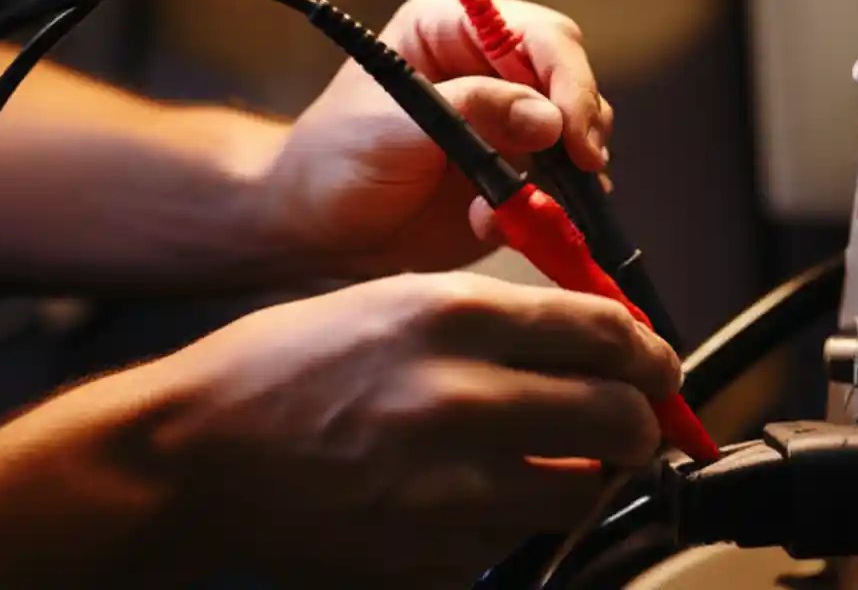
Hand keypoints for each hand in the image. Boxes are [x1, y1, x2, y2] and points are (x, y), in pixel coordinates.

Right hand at [157, 271, 678, 586]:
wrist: (199, 455)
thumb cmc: (284, 367)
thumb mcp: (391, 301)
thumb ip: (496, 319)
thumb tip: (587, 342)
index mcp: (450, 318)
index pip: (604, 332)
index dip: (650, 352)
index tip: (658, 366)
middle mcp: (460, 399)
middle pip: (617, 419)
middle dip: (642, 422)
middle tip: (633, 421)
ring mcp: (447, 489)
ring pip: (581, 491)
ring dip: (584, 474)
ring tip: (552, 458)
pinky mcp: (430, 555)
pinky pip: (516, 542)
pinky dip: (514, 520)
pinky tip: (474, 497)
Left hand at [265, 0, 614, 276]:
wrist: (320, 231)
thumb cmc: (336, 162)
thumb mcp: (392, 128)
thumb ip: (470, 113)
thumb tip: (550, 120)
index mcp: (455, 30)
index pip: (541, 37)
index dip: (568, 80)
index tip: (571, 133)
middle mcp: (493, 69)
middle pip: (573, 81)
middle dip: (582, 126)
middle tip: (583, 169)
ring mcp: (511, 124)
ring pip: (580, 135)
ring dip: (567, 175)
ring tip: (517, 208)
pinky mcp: (519, 175)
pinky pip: (563, 188)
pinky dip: (548, 211)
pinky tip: (496, 226)